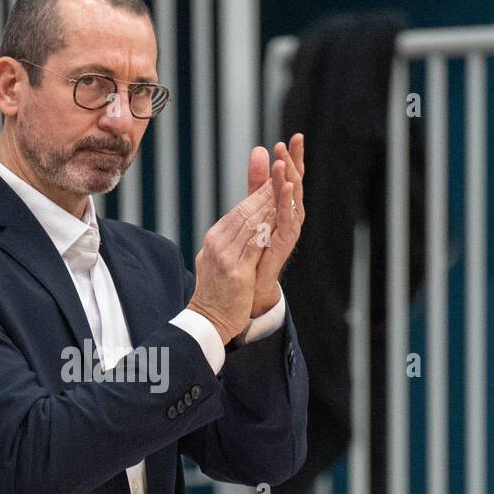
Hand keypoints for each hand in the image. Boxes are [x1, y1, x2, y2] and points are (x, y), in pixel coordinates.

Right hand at [188, 182, 276, 343]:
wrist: (208, 320)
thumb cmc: (218, 291)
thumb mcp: (220, 258)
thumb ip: (231, 237)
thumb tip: (242, 221)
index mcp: (215, 238)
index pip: (240, 210)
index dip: (259, 192)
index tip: (276, 178)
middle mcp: (218, 243)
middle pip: (246, 211)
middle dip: (266, 191)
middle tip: (284, 173)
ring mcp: (226, 256)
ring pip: (251, 223)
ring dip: (269, 203)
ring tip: (286, 187)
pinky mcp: (236, 271)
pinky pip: (255, 245)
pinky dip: (268, 228)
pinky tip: (280, 216)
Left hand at [245, 133, 305, 317]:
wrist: (252, 281)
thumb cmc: (256, 244)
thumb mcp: (256, 205)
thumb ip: (258, 180)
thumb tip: (259, 149)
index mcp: (286, 205)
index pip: (292, 176)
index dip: (295, 157)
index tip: (296, 136)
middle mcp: (292, 214)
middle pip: (295, 183)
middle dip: (293, 163)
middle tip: (287, 143)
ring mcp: (290, 228)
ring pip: (292, 199)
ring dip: (288, 179)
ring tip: (283, 161)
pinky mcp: (284, 241)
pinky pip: (286, 218)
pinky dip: (285, 202)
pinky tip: (285, 186)